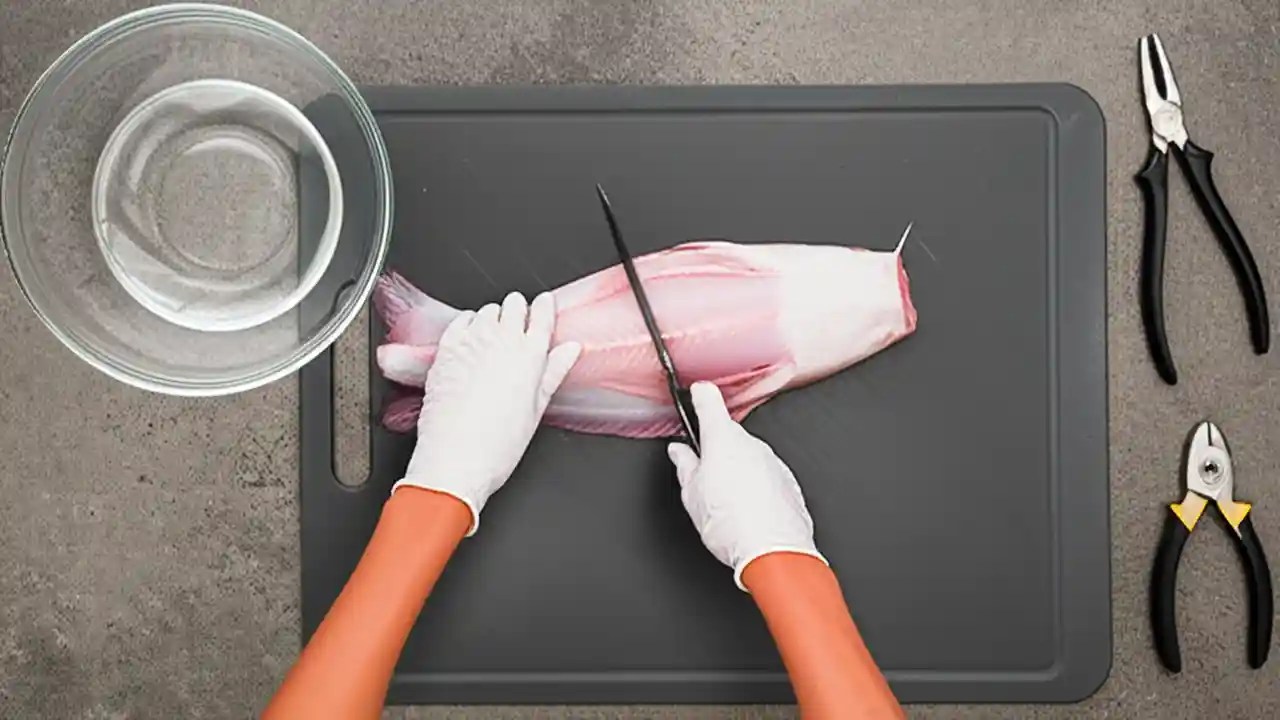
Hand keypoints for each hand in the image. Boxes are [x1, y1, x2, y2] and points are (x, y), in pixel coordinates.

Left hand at [395, 291, 580, 534]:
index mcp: (531, 355)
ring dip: (494, 316)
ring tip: (495, 334)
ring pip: (487, 310)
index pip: (543, 315)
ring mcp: (472, 342)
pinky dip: (468, 323)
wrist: (455, 459)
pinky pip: (460, 320)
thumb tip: (570, 351)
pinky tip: (470, 337)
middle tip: (519, 323)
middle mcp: (501, 341)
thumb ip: (553, 372)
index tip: (545, 305)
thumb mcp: (536, 409)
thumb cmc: (497, 445)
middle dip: (518, 309)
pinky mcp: (446, 349)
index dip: (545, 307)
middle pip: (514, 305)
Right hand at [667, 382, 825, 589]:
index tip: (697, 393)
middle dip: (717, 449)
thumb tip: (680, 453)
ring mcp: (773, 461)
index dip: (700, 396)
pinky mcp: (787, 481)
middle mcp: (751, 444)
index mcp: (722, 439)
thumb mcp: (691, 495)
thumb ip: (685, 466)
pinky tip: (746, 510)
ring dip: (737, 470)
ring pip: (749, 457)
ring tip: (726, 503)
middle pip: (729, 436)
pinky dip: (755, 485)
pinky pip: (765, 475)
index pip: (709, 402)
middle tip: (703, 477)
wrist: (774, 552)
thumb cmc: (732, 526)